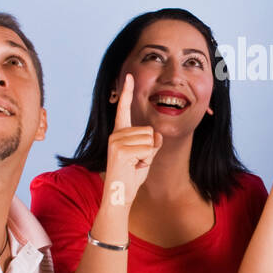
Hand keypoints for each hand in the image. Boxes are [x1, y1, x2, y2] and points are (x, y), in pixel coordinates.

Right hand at [103, 72, 161, 207]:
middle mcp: (116, 134)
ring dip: (147, 156)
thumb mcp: (146, 156)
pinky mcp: (119, 150)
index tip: (129, 76)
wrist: (119, 195)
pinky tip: (133, 167)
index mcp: (120, 133)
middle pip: (150, 131)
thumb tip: (157, 137)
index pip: (124, 109)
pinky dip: (145, 161)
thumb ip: (152, 144)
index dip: (127, 92)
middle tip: (136, 162)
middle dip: (150, 150)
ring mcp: (116, 141)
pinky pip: (147, 150)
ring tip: (134, 165)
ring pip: (150, 140)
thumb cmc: (132, 176)